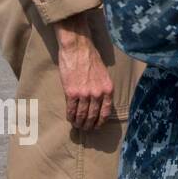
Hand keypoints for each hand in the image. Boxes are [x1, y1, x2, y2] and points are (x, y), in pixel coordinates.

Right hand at [55, 14, 113, 130]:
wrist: (78, 49)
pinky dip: (70, 116)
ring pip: (81, 114)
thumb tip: (98, 101)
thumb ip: (102, 88)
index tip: (97, 127)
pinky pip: (71, 109)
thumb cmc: (91, 58)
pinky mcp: (71, 92)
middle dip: (89, 125)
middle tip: (85, 129)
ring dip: (79, 122)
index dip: (100, 121)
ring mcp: (84, 94)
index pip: (106, 111)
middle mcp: (98, 93)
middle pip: (93, 115)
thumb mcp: (103, 74)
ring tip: (77, 126)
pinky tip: (69, 119)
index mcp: (108, 88)